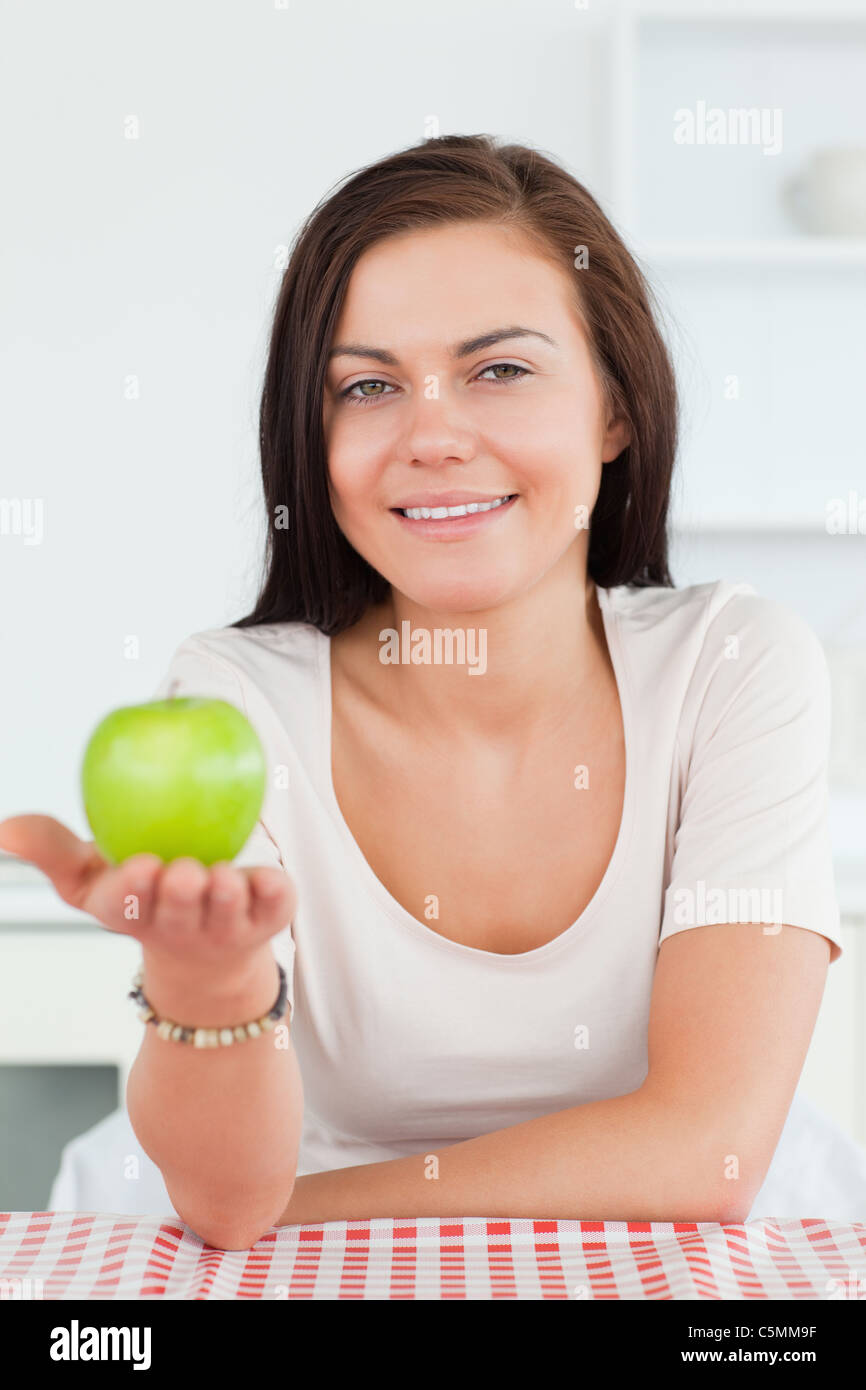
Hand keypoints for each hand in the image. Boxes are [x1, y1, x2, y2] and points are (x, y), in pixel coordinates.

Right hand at [0, 814, 296, 980]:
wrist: (208, 957)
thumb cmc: (143, 899)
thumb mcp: (91, 878)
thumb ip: (50, 850)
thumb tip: (3, 828)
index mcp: (134, 913)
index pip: (127, 905)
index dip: (133, 891)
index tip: (140, 868)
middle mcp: (181, 924)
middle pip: (178, 911)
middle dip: (179, 895)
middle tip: (182, 871)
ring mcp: (227, 926)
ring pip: (228, 912)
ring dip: (226, 896)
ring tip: (224, 879)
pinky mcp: (270, 918)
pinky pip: (276, 904)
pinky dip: (275, 892)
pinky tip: (271, 879)